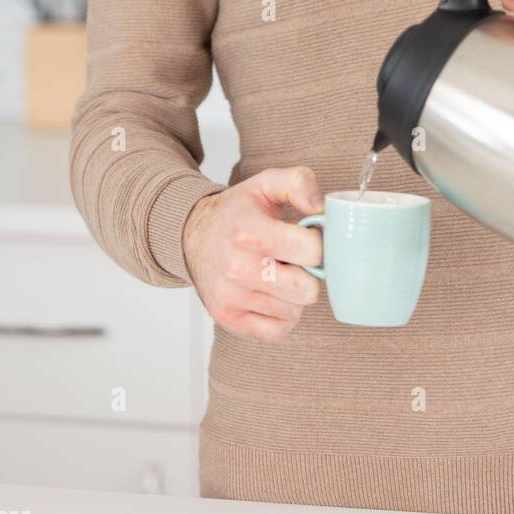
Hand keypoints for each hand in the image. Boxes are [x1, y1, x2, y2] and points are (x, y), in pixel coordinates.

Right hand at [181, 167, 325, 342]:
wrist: (193, 234)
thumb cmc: (237, 211)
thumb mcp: (265, 184)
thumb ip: (299, 182)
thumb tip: (321, 208)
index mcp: (249, 231)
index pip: (311, 251)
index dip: (318, 243)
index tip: (308, 237)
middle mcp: (237, 268)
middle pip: (306, 290)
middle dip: (309, 273)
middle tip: (296, 259)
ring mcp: (231, 297)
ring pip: (294, 310)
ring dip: (294, 293)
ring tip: (279, 272)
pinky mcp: (228, 318)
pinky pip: (278, 330)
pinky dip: (282, 315)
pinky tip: (273, 292)